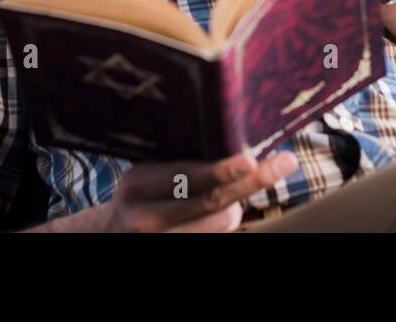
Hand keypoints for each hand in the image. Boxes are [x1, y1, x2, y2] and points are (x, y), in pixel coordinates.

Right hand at [102, 150, 297, 232]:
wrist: (111, 234)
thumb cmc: (140, 193)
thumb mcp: (146, 172)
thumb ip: (179, 164)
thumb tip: (235, 145)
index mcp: (138, 186)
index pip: (186, 177)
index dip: (222, 170)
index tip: (250, 159)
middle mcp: (148, 218)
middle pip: (212, 201)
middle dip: (252, 181)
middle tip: (285, 162)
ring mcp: (163, 242)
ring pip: (222, 221)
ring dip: (236, 204)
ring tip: (229, 192)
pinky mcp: (176, 251)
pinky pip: (218, 235)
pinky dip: (225, 221)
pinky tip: (219, 211)